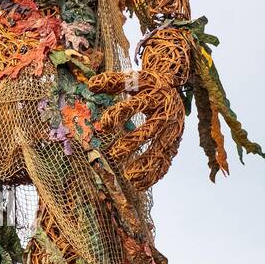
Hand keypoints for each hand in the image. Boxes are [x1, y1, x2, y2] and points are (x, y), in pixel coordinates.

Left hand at [93, 29, 189, 190]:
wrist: (174, 85)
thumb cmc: (148, 84)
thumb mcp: (133, 78)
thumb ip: (112, 82)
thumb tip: (90, 85)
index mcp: (153, 95)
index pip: (134, 105)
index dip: (119, 114)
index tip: (103, 126)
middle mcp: (164, 113)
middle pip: (149, 130)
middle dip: (131, 143)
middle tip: (113, 155)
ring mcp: (171, 129)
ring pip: (159, 148)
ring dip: (145, 163)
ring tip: (129, 177)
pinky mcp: (174, 141)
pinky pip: (166, 159)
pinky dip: (155, 173)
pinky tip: (141, 185)